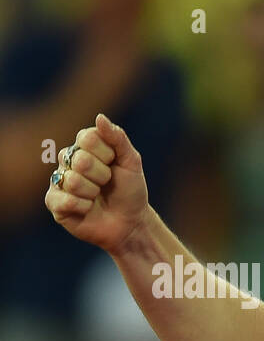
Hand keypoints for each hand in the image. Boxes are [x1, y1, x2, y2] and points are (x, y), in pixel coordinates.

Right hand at [44, 112, 149, 253]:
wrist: (131, 222)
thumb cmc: (130, 191)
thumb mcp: (131, 162)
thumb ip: (118, 138)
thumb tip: (99, 117)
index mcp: (84, 146)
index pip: (86, 138)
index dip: (106, 154)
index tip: (115, 164)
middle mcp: (68, 160)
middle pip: (80, 160)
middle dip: (102, 176)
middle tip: (107, 184)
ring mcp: (59, 180)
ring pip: (73, 181)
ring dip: (93, 193)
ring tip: (98, 197)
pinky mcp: (54, 202)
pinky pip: (63, 200)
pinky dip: (82, 206)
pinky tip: (88, 209)